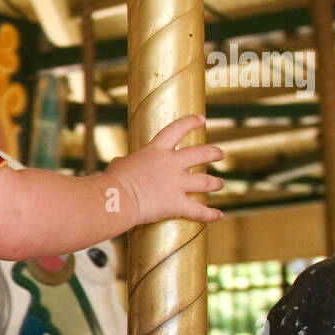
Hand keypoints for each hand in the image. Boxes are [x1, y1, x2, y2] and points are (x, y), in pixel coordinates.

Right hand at [105, 114, 224, 224]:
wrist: (117, 198)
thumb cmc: (113, 181)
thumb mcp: (119, 164)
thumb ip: (126, 162)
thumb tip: (121, 163)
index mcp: (156, 150)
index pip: (177, 129)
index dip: (190, 122)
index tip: (201, 119)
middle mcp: (171, 164)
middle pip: (200, 154)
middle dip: (213, 153)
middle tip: (220, 154)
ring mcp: (177, 184)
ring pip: (205, 181)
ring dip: (216, 182)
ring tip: (221, 183)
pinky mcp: (177, 204)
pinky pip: (199, 210)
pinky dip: (210, 214)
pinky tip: (219, 215)